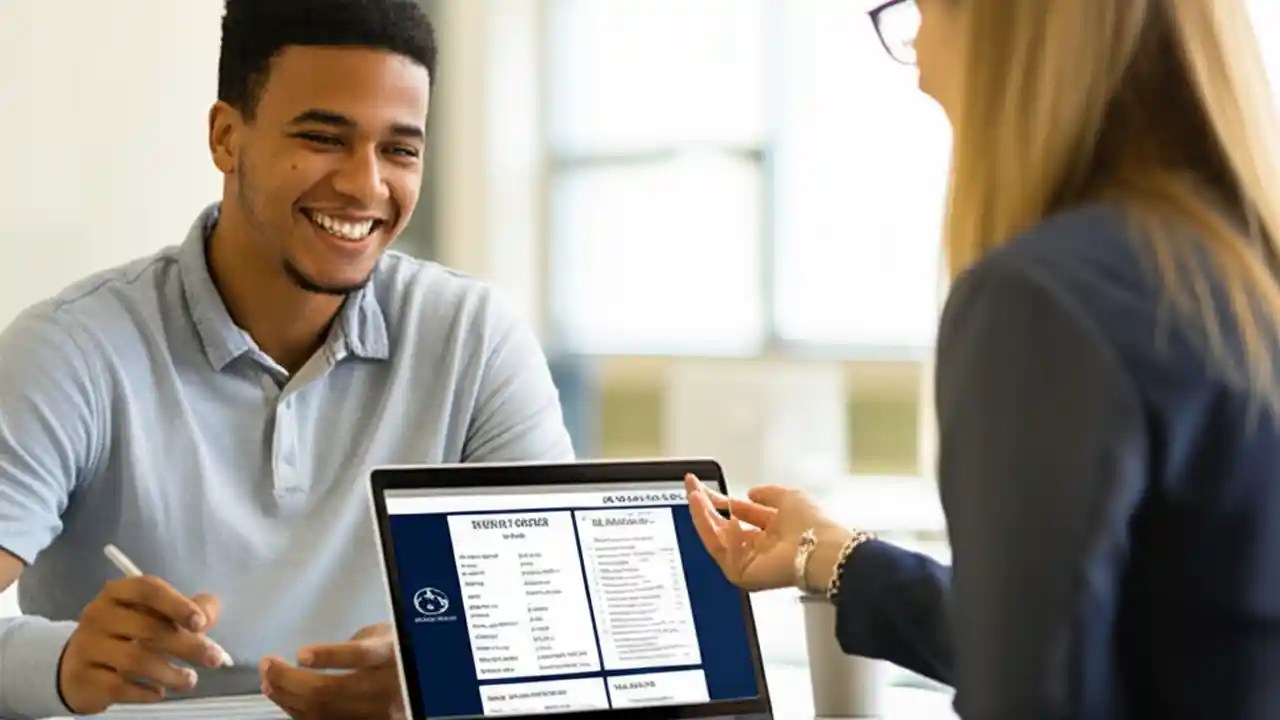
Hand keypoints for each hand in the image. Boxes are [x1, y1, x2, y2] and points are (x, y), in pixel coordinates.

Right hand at [59, 577, 223, 714]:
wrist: (77, 668)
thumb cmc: (125, 635)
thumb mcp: (154, 615)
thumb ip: (188, 610)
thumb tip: (209, 612)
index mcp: (117, 593)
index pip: (148, 589)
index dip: (177, 604)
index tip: (201, 623)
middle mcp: (98, 615)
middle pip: (149, 628)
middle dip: (188, 646)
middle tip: (214, 659)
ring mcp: (87, 646)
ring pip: (136, 660)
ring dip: (170, 673)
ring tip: (190, 680)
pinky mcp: (83, 677)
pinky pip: (120, 686)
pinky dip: (146, 692)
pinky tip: (159, 693)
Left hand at [261, 623, 404, 719]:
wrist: (430, 685)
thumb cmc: (403, 652)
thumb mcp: (388, 635)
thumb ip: (360, 642)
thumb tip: (320, 658)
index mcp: (392, 655)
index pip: (361, 656)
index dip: (330, 656)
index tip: (302, 653)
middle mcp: (384, 687)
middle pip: (330, 691)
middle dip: (290, 679)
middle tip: (268, 664)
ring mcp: (375, 712)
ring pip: (322, 713)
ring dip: (287, 697)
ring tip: (269, 681)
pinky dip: (298, 712)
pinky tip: (285, 699)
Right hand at [685, 473, 852, 592]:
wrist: (824, 551)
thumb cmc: (814, 527)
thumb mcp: (788, 498)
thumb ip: (767, 494)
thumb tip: (750, 492)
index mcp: (771, 532)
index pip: (737, 515)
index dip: (719, 500)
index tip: (702, 487)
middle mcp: (759, 548)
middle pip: (721, 527)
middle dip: (704, 507)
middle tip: (691, 489)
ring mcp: (749, 562)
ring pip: (716, 539)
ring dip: (703, 517)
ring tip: (695, 498)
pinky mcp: (743, 574)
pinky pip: (722, 552)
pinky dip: (718, 534)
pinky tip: (721, 518)